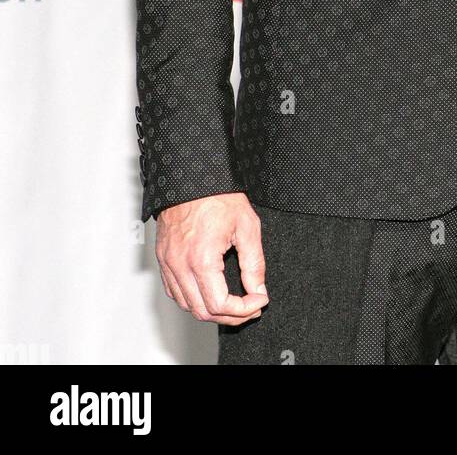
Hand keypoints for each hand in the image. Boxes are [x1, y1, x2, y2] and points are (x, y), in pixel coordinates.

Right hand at [155, 191, 268, 324]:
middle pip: (202, 312)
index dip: (244, 309)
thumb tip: (258, 290)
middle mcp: (180, 265)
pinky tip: (209, 293)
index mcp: (201, 259)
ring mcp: (168, 262)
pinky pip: (174, 291)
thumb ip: (254, 264)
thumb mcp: (246, 226)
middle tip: (250, 307)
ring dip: (210, 311)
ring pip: (186, 305)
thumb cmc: (218, 196)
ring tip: (233, 304)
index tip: (259, 300)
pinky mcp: (163, 258)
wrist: (193, 176)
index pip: (220, 305)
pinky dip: (192, 299)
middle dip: (230, 316)